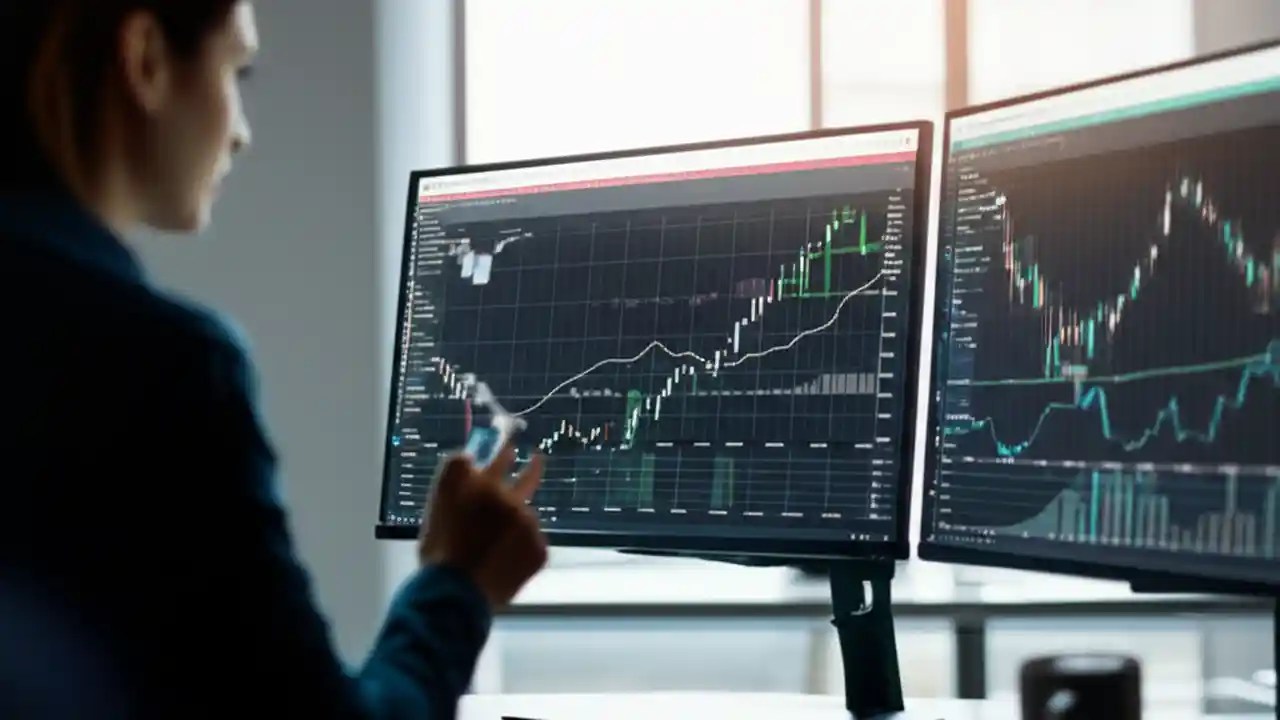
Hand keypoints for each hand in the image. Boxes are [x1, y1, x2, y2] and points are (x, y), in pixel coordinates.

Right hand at [418, 445, 547, 609]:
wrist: (456, 593)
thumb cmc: (440, 551)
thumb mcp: (437, 505)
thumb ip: (455, 476)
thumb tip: (472, 458)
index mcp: (481, 485)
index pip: (500, 457)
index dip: (504, 451)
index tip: (510, 449)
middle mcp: (510, 499)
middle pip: (527, 477)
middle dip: (533, 466)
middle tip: (537, 459)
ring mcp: (528, 525)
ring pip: (525, 520)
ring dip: (515, 526)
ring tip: (494, 550)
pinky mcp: (539, 549)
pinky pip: (532, 546)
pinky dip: (520, 553)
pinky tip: (502, 564)